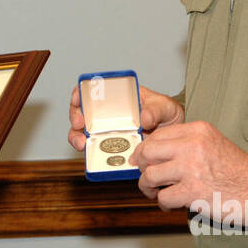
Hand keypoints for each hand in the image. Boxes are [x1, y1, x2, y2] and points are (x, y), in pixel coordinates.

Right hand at [67, 83, 183, 151]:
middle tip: (78, 125)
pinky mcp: (110, 149)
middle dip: (74, 117)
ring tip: (81, 144)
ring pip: (82, 134)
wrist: (173, 140)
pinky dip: (91, 155)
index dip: (80, 93)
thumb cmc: (167, 116)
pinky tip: (93, 156)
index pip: (91, 90)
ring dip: (76, 138)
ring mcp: (107, 132)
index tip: (78, 100)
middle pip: (81, 112)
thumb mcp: (165, 107)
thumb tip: (143, 118)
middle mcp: (107, 115)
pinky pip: (96, 152)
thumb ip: (156, 110)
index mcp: (117, 98)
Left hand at [131, 120, 247, 218]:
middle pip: (147, 152)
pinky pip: (162, 197)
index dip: (145, 150)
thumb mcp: (213, 144)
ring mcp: (191, 168)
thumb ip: (186, 143)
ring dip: (148, 187)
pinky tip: (171, 204)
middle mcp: (192, 146)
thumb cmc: (237, 170)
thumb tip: (153, 152)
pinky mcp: (193, 192)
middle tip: (147, 176)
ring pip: (150, 175)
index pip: (157, 135)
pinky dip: (163, 203)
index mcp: (198, 130)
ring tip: (157, 192)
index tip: (143, 160)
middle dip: (141, 166)